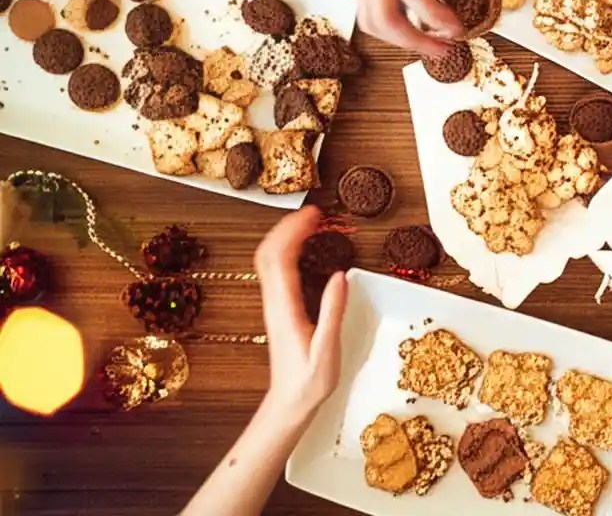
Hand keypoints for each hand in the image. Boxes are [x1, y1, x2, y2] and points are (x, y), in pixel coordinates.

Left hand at [253, 206, 347, 413]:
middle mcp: (274, 302)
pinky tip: (304, 246)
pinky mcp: (279, 307)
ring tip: (309, 221)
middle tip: (313, 211)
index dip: (294, 232)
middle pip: (269, 252)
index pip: (282, 259)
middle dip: (288, 226)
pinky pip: (276, 269)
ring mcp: (273, 304)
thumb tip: (341, 276)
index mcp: (285, 309)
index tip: (314, 216)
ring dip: (285, 235)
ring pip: (269, 259)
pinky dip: (287, 249)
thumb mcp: (327, 351)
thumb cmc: (308, 382)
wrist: (287, 402)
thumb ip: (333, 312)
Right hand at [316, 0, 473, 57]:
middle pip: (381, 16)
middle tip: (445, 50)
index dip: (433, 13)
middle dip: (413, 42)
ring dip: (399, 39)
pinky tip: (416, 19)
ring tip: (431, 42)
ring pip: (369, 16)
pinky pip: (368, 4)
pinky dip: (391, 22)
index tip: (457, 26)